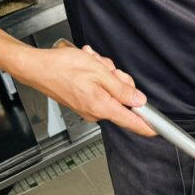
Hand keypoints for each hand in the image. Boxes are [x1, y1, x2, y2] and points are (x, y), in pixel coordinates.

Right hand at [14, 43, 155, 137]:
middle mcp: (95, 111)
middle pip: (122, 99)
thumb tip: (139, 101)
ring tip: (91, 63)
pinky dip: (95, 75)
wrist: (36, 67)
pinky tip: (87, 65)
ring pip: (110, 90)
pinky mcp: (81, 101)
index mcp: (102, 107)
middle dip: (119, 79)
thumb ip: (121, 89)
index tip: (158, 130)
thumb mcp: (99, 73)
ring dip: (105, 73)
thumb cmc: (62, 68)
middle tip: (107, 68)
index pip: (132, 122)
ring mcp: (87, 107)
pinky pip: (98, 88)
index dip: (148, 125)